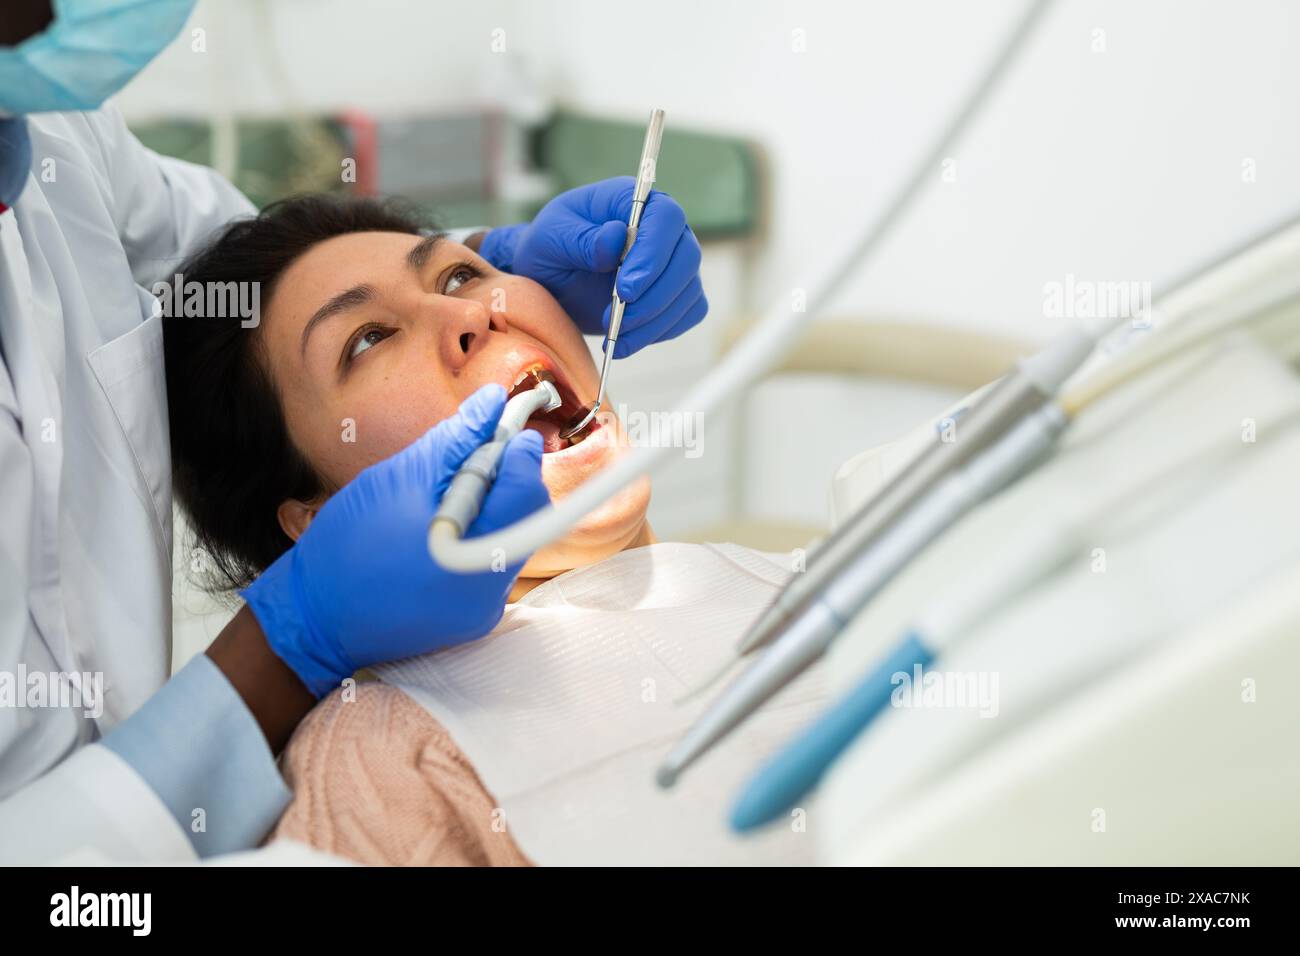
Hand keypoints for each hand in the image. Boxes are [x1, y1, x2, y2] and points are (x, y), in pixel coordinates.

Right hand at [240, 385, 548, 697]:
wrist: (314, 616)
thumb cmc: (347, 545)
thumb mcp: (399, 479)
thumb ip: (454, 440)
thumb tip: (492, 403)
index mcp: (473, 551)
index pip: (526, 490)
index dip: (520, 452)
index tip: (505, 427)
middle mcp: (490, 588)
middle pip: (527, 516)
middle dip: (508, 478)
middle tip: (475, 455)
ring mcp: (484, 608)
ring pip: (513, 538)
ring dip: (494, 506)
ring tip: (449, 493)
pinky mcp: (473, 619)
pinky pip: (493, 565)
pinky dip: (480, 537)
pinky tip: (443, 528)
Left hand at [480, 177, 707, 357]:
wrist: (551, 282)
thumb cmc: (549, 250)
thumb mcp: (550, 240)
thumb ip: (580, 239)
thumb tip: (615, 238)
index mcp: (631, 202)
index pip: (665, 216)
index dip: (653, 253)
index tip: (626, 289)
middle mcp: (662, 228)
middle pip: (687, 257)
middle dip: (656, 295)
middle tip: (620, 319)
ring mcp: (673, 262)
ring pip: (688, 291)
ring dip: (654, 320)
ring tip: (615, 335)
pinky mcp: (676, 294)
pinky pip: (687, 314)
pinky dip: (659, 332)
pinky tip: (626, 341)